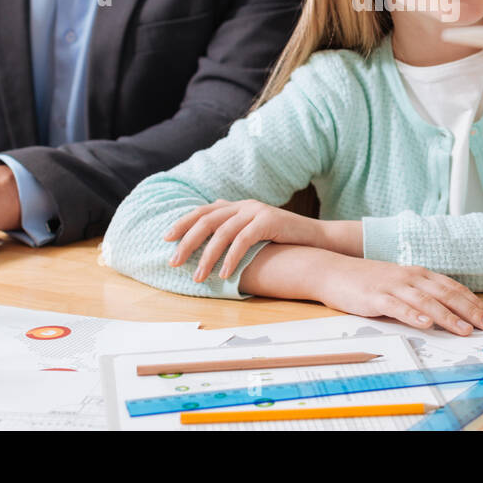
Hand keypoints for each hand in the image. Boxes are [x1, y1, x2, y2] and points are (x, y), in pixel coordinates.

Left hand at [165, 199, 325, 280]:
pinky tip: (224, 274)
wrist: (316, 238)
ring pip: (222, 232)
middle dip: (187, 241)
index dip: (183, 223)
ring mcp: (256, 211)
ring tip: (198, 276)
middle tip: (173, 262)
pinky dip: (231, 258)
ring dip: (207, 256)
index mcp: (237, 206)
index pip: (203, 211)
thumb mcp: (254, 233)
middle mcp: (244, 205)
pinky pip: (243, 240)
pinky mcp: (269, 221)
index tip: (166, 238)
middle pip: (207, 220)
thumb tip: (208, 239)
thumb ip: (234, 231)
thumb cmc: (282, 241)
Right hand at [315, 255, 482, 335]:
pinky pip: (398, 307)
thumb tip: (451, 314)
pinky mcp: (376, 296)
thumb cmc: (370, 281)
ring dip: (448, 316)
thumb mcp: (401, 285)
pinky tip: (425, 324)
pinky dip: (413, 315)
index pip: (454, 288)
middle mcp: (411, 278)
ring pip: (426, 301)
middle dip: (471, 311)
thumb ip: (423, 296)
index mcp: (420, 275)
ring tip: (464, 330)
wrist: (334, 271)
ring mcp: (394, 286)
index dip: (475, 303)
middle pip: (447, 294)